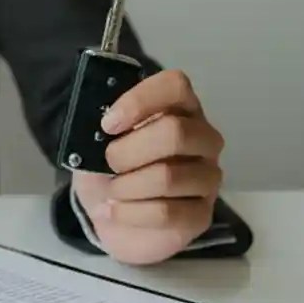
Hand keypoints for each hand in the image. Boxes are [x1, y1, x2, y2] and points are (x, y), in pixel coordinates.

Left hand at [72, 70, 223, 264]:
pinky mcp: (201, 215)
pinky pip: (166, 213)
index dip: (139, 102)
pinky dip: (129, 213)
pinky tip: (114, 211)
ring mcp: (207, 177)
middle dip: (127, 151)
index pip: (175, 86)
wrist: (113, 215)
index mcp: (178, 109)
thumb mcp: (96, 143)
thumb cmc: (108, 170)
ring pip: (168, 176)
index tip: (108, 125)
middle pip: (175, 133)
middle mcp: (202, 139)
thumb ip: (102, 127)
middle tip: (108, 164)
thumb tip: (100, 129)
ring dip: (125, 186)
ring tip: (111, 192)